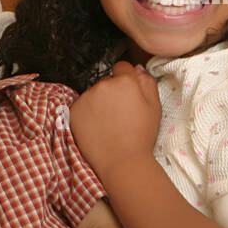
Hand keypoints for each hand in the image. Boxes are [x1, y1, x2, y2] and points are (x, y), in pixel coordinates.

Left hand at [70, 61, 160, 176]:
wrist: (121, 161)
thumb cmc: (140, 136)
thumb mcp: (154, 106)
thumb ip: (147, 82)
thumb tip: (137, 69)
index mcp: (124, 81)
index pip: (122, 67)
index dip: (126, 80)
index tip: (127, 93)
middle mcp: (103, 85)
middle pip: (107, 82)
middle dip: (112, 93)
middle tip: (120, 114)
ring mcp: (86, 98)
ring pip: (93, 95)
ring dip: (99, 103)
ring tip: (109, 124)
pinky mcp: (74, 111)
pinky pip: (81, 106)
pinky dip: (87, 114)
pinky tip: (97, 128)